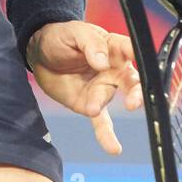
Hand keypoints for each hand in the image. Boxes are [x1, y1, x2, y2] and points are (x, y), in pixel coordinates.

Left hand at [28, 21, 142, 154]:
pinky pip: (101, 122)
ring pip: (109, 98)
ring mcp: (102, 89)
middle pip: (131, 80)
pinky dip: (107, 135)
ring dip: (101, 103)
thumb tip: (102, 62)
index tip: (140, 61)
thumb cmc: (62, 37)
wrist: (40, 54)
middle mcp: (114, 70)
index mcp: (114, 48)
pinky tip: (114, 148)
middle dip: (135, 91)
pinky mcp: (89, 104)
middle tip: (133, 102)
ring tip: (92, 108)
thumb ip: (90, 44)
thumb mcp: (75, 33)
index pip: (130, 49)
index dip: (136, 55)